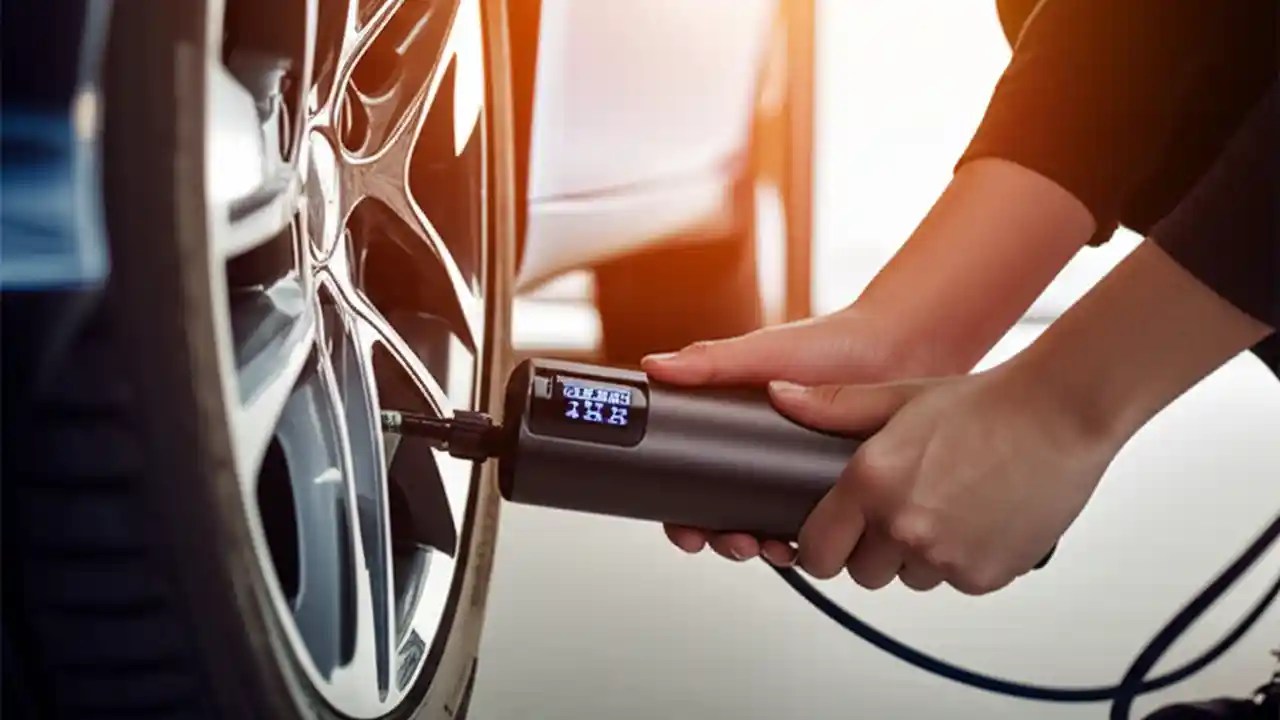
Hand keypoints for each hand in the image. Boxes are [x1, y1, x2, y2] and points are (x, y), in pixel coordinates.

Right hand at [641, 308, 964, 564]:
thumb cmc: (835, 342)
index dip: (681, 512)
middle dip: (720, 538)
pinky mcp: (839, 489)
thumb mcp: (763, 353)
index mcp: (734, 427)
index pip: (691, 481)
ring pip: (765, 529)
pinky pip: (815, 530)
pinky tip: (804, 544)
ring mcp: (797, 475)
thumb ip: (710, 362)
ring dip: (758, 548)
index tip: (684, 529)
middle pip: (723, 515)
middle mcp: (762, 455)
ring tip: (767, 545)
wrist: (901, 349)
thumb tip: (656, 366)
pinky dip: (804, 544)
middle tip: (732, 540)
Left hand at [768, 363, 1120, 593]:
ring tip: (942, 506)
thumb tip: (778, 394)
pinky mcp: (983, 576)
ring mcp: (944, 557)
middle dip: (871, 551)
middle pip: (861, 573)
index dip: (820, 548)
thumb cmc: (981, 403)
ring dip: (916, 556)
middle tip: (897, 512)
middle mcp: (901, 527)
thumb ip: (832, 405)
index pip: (816, 552)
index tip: (832, 537)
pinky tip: (976, 518)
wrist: (1060, 414)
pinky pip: (955, 582)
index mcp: (869, 484)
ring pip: (909, 579)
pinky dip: (961, 561)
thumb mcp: (898, 396)